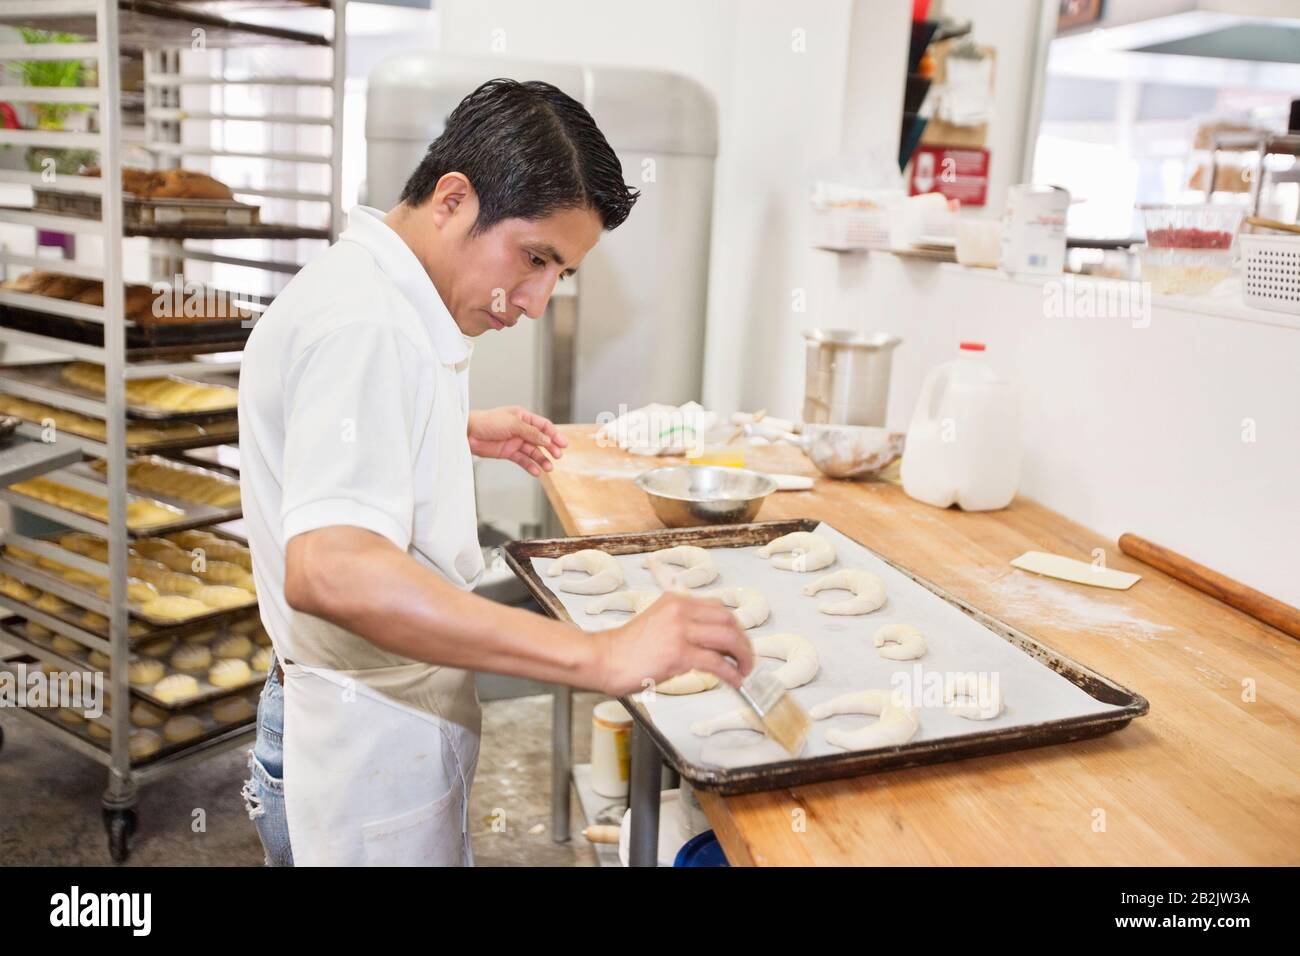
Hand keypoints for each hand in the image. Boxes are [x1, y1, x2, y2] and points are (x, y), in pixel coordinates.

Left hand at [467, 405, 568, 475]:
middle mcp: (521, 429)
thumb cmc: (488, 422)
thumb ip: (531, 432)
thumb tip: (547, 440)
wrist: (468, 433)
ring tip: (549, 467)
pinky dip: (530, 466)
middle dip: (551, 448)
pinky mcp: (508, 452)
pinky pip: (523, 460)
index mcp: (523, 417)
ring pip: (533, 452)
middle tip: (557, 456)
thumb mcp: (513, 424)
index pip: (544, 426)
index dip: (554, 434)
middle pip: (541, 440)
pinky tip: (537, 472)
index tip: (563, 444)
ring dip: (542, 459)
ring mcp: (515, 441)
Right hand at [595, 592, 754, 696]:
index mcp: (676, 600)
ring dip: (742, 656)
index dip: (735, 627)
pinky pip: (716, 663)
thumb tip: (715, 647)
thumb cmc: (626, 648)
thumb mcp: (659, 624)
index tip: (739, 643)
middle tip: (746, 659)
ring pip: (727, 639)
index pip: (718, 609)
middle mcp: (680, 610)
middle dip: (743, 642)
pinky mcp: (678, 654)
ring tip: (744, 670)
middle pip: (728, 621)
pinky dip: (731, 673)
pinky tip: (734, 681)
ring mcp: (680, 631)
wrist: (604, 659)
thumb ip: (685, 627)